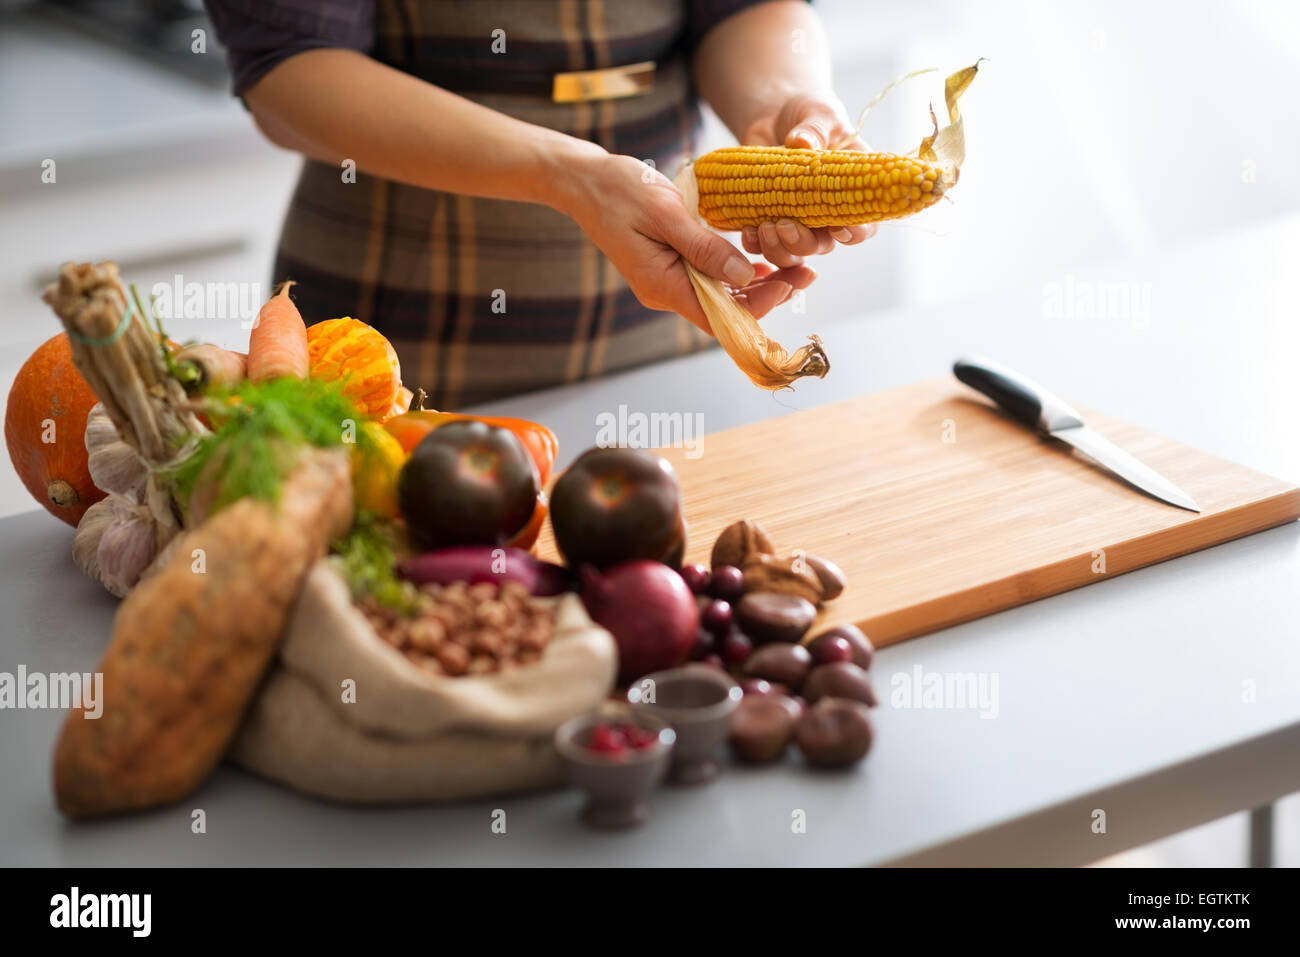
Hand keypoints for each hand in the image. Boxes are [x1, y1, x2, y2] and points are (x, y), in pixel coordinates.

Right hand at [556, 150, 815, 332]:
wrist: (584, 181)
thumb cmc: (620, 190)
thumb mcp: (667, 213)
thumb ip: (704, 247)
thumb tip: (746, 275)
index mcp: (661, 285)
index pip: (719, 316)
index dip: (758, 307)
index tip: (790, 283)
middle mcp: (664, 292)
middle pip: (725, 310)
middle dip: (769, 295)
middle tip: (808, 272)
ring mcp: (666, 282)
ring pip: (720, 296)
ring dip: (758, 285)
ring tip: (797, 266)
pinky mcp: (669, 268)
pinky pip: (708, 280)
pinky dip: (737, 273)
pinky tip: (764, 261)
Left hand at [739, 92, 878, 267]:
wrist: (773, 117)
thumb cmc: (809, 114)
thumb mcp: (818, 113)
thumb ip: (815, 128)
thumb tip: (801, 142)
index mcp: (853, 190)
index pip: (865, 223)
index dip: (856, 233)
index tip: (839, 228)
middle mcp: (827, 212)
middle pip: (823, 245)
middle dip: (804, 243)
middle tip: (785, 226)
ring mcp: (798, 220)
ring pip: (793, 253)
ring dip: (778, 249)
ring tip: (764, 228)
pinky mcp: (769, 220)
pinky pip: (763, 245)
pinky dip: (754, 244)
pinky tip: (746, 232)